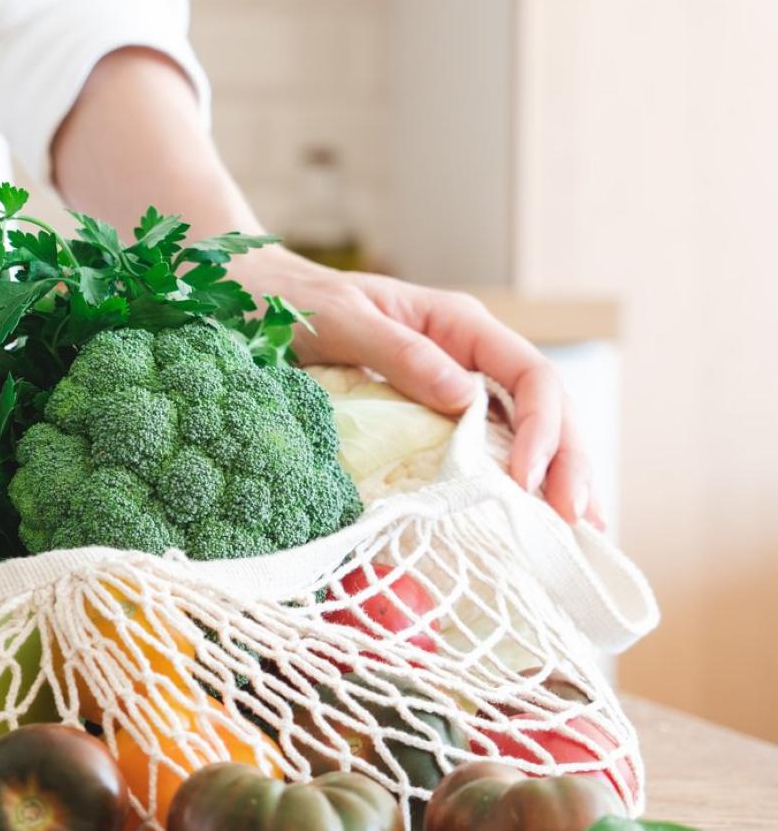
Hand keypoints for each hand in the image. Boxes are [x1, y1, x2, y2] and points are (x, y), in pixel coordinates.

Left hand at [234, 249, 596, 525]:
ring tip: (580, 532)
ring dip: (554, 477)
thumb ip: (401, 353)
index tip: (527, 481)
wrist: (249, 298)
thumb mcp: (341, 320)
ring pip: (523, 431)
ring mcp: (450, 384)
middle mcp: (466, 354)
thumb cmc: (289, 302)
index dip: (543, 429)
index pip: (529, 375)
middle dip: (567, 463)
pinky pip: (479, 446)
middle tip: (580, 522)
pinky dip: (509, 481)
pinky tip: (530, 517)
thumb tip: (465, 400)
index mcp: (458, 323)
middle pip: (543, 408)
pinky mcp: (425, 414)